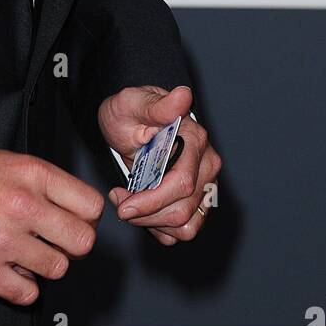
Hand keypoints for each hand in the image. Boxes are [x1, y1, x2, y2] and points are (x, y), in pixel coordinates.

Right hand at [0, 145, 104, 305]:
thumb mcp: (8, 161)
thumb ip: (43, 183)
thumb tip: (76, 206)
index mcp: (31, 175)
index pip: (91, 206)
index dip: (87, 217)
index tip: (77, 222)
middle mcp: (21, 206)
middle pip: (83, 242)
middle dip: (71, 245)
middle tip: (55, 242)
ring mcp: (2, 240)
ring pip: (58, 269)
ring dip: (44, 265)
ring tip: (24, 253)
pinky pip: (27, 294)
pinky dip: (21, 286)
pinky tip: (9, 268)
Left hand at [98, 84, 221, 245]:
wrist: (129, 120)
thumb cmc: (130, 110)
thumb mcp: (132, 103)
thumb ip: (157, 106)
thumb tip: (183, 95)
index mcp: (196, 140)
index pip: (182, 184)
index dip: (151, 201)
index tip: (123, 204)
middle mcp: (207, 164)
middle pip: (183, 210)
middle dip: (145, 213)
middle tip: (118, 199)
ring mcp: (205, 185)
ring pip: (185, 226)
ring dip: (152, 222)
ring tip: (128, 202)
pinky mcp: (198, 201)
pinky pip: (184, 230)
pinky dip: (160, 227)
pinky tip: (142, 208)